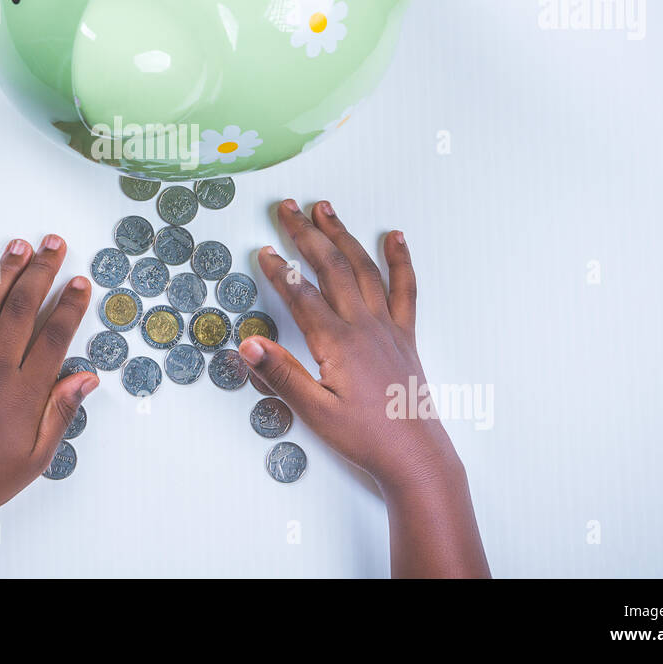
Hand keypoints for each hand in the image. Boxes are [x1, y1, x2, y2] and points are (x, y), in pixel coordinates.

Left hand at [0, 235, 97, 577]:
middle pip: (22, 309)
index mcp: (24, 393)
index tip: (80, 282)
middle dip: (41, 272)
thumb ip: (61, 412)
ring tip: (17, 245)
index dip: (70, 305)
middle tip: (54, 244)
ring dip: (2, 272)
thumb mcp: (37, 457)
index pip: (55, 336)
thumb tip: (87, 378)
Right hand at [238, 199, 488, 576]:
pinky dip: (400, 260)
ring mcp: (387, 326)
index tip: (263, 251)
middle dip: (307, 235)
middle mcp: (364, 325)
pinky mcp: (404, 335)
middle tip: (287, 208)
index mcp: (338, 343)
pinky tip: (395, 238)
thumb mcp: (314, 411)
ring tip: (325, 209)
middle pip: (332, 268)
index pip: (302, 295)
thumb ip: (280, 374)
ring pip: (364, 269)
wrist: (415, 455)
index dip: (281, 271)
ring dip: (343, 236)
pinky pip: (404, 288)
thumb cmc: (365, 437)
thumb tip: (248, 343)